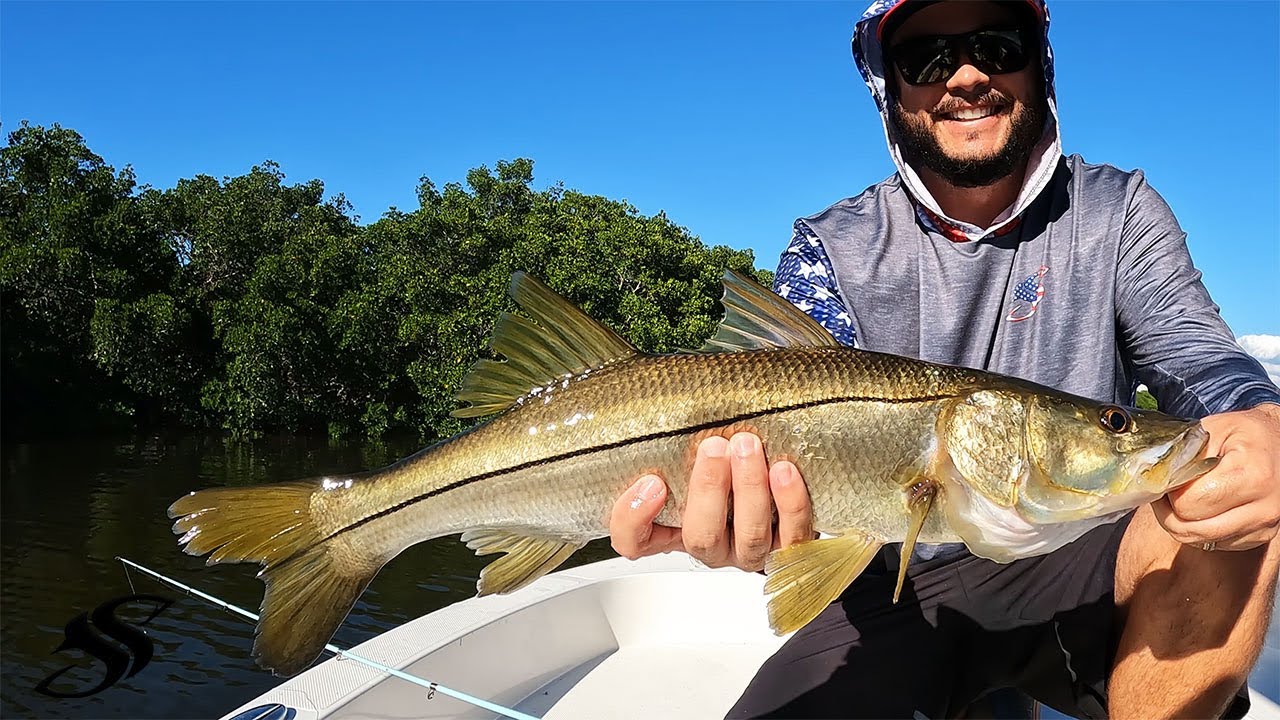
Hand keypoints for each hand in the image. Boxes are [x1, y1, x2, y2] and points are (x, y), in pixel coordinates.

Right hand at [608, 432, 813, 570]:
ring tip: (747, 445)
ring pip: (748, 536)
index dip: (634, 518)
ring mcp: (750, 551)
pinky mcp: (789, 545)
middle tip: (714, 447)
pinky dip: (790, 502)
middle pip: (701, 537)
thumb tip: (669, 393)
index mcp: (673, 529)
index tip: (652, 482)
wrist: (781, 476)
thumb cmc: (727, 460)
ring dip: (749, 488)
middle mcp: (711, 545)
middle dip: (709, 490)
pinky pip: (793, 534)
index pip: (634, 541)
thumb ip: (673, 438)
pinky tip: (784, 470)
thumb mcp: (690, 450)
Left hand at [1153, 403, 1279, 551]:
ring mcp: (1264, 526)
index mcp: (1251, 476)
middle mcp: (1263, 508)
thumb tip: (1155, 479)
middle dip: (1170, 511)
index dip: (1168, 491)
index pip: (1187, 504)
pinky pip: (1215, 544)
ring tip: (1181, 497)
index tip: (1166, 477)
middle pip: (1191, 530)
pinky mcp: (1261, 536)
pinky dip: (1200, 529)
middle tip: (1166, 490)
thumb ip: (1183, 454)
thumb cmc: (1247, 433)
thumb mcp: (1213, 429)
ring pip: (1200, 541)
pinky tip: (1202, 507)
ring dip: (1182, 522)